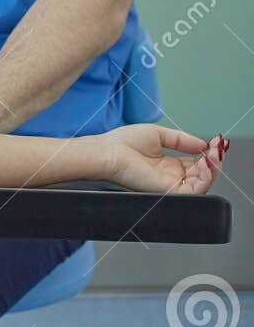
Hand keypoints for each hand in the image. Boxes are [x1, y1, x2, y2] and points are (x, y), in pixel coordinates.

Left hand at [101, 125, 225, 193]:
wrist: (108, 153)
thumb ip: (182, 140)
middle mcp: (172, 177)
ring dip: (214, 168)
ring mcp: (171, 185)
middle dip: (215, 160)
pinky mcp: (169, 191)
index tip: (218, 141)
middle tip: (218, 147)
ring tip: (213, 153)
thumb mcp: (159, 134)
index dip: (210, 153)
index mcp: (169, 165)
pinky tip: (203, 163)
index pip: (197, 163)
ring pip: (204, 183)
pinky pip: (196, 190)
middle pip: (204, 174)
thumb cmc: (123, 142)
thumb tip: (204, 143)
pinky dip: (205, 178)